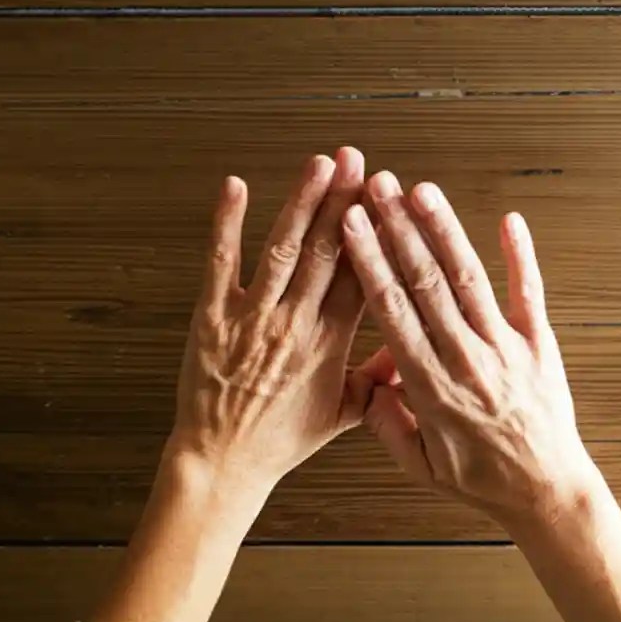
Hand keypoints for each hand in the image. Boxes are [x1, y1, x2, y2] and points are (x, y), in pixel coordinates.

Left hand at [169, 147, 381, 486]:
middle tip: (359, 161)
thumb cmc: (280, 439)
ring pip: (284, 250)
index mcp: (330, 345)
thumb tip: (409, 352)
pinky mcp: (211, 318)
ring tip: (321, 163)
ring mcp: (252, 319)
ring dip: (302, 202)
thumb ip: (377, 379)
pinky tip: (237, 187)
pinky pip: (221, 263)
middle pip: (329, 252)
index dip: (377, 235)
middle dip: (345, 201)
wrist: (222, 460)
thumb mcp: (341, 415)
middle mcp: (295, 326)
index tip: (391, 201)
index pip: (363, 278)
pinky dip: (228, 223)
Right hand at [341, 171, 599, 527]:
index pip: (394, 312)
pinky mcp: (539, 345)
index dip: (371, 262)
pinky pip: (530, 293)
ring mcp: (507, 349)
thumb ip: (387, 425)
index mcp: (431, 388)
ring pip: (470, 280)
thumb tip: (367, 385)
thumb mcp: (420, 466)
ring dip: (445, 231)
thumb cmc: (480, 480)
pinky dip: (522, 255)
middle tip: (378, 187)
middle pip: (427, 283)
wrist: (546, 492)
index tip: (352, 224)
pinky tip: (511, 220)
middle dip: (399, 230)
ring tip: (423, 191)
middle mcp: (467, 360)